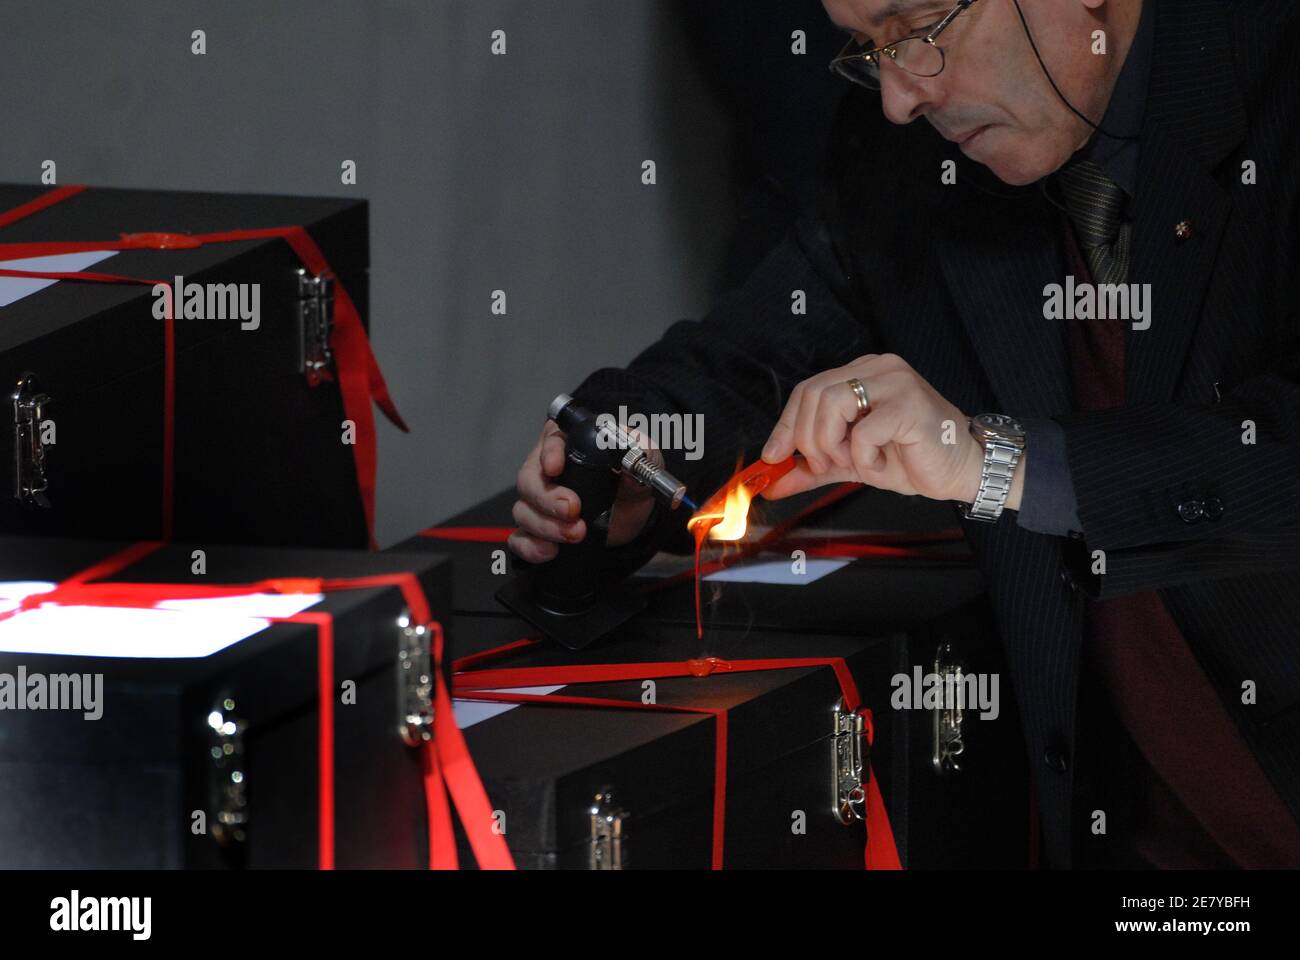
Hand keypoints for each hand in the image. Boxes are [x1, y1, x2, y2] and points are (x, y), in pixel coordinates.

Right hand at [507, 419, 662, 562]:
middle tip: (572, 510)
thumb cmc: (630, 477)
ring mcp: (538, 502)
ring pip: (523, 511)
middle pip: (528, 480)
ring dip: (545, 526)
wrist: (634, 513)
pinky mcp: (540, 531)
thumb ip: (638, 452)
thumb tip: (628, 456)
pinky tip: (550, 551)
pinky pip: (520, 540)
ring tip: (575, 534)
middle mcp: (544, 469)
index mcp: (567, 443)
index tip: (555, 467)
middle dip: (548, 498)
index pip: (549, 441)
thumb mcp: (644, 457)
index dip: (549, 454)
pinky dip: (531, 547)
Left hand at [758, 353, 1006, 505]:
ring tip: (853, 462)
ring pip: (832, 404)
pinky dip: (864, 458)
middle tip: (824, 465)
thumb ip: (811, 468)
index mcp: (861, 373)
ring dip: (832, 444)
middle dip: (807, 439)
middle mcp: (877, 369)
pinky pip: (864, 431)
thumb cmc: (910, 459)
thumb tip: (770, 483)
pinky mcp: (909, 404)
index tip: (773, 457)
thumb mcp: (850, 463)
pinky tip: (881, 465)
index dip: (786, 425)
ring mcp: (895, 382)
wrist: (960, 470)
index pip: (807, 390)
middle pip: (813, 394)